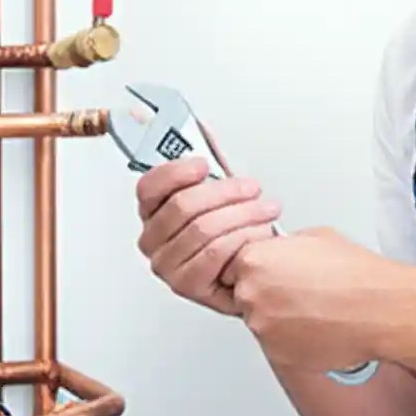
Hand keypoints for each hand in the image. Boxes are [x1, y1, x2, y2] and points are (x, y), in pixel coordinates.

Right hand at [135, 157, 282, 314]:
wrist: (251, 273)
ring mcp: (167, 264)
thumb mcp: (220, 193)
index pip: (150, 187)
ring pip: (202, 229)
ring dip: (242, 216)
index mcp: (152, 212)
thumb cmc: (230, 233)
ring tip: (265, 211)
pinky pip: (214, 254)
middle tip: (251, 188)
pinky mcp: (186, 285)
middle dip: (225, 192)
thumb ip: (209, 164)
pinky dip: (241, 240)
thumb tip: (203, 130)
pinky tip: (258, 235)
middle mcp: (153, 239)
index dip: (177, 172)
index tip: (205, 165)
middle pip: (182, 205)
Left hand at [223, 226, 409, 371]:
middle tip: (298, 292)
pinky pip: (276, 344)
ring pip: (260, 321)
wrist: (380, 309)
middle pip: (244, 294)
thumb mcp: (314, 237)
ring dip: (279, 317)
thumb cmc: (355, 275)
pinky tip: (317, 326)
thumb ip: (283, 245)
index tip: (274, 274)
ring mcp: (262, 326)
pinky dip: (292, 339)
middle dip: (266, 294)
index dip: (258, 270)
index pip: (235, 265)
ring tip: (313, 309)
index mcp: (255, 260)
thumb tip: (278, 250)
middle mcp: (251, 293)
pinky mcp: (276, 353)